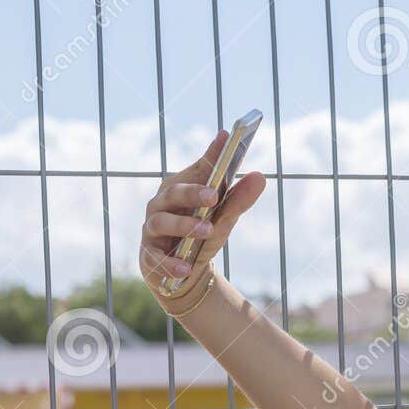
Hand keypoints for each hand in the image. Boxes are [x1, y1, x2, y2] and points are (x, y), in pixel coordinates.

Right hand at [139, 128, 265, 300]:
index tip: (227, 139)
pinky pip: (156, 258)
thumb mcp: (223, 216)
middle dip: (192, 193)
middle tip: (214, 196)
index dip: (211, 156)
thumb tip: (259, 176)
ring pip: (161, 222)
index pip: (197, 168)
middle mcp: (161, 204)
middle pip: (173, 192)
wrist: (184, 269)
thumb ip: (239, 197)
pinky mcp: (149, 255)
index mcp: (181, 188)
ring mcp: (152, 229)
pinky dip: (171, 263)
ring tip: (207, 230)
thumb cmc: (202, 233)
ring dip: (184, 225)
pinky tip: (186, 268)